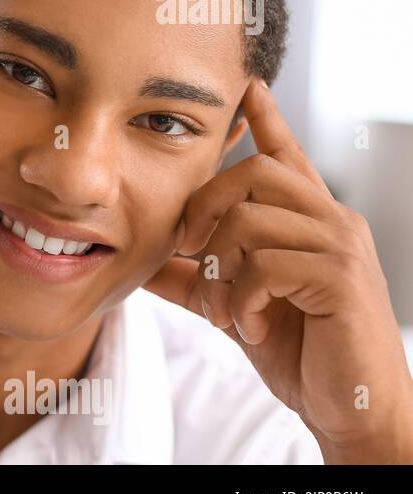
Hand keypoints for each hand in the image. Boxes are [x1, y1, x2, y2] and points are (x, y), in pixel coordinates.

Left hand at [146, 79, 412, 462]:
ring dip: (216, 270)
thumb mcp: (235, 306)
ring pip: (250, 219)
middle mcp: (331, 220)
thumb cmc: (301, 352)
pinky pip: (263, 264)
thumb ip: (194, 279)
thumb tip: (141, 261)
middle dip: (203, 208)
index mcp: (308, 220)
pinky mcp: (340, 277)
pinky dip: (239, 299)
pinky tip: (247, 326)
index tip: (246, 87)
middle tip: (187, 253)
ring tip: (220, 312)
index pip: (287, 156)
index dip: (266, 120)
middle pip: (252, 175)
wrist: (351, 406)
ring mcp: (339, 245)